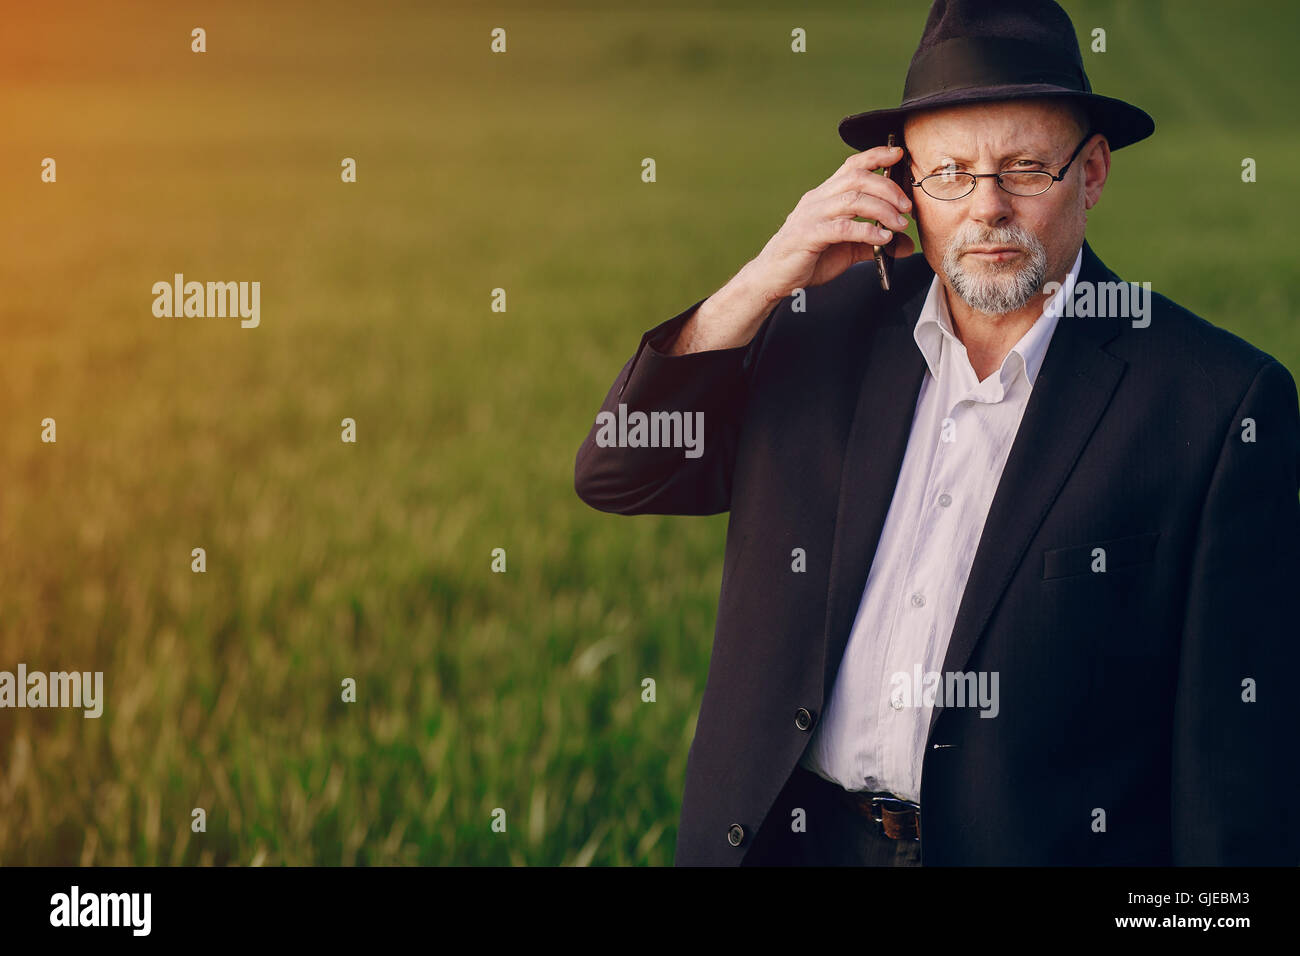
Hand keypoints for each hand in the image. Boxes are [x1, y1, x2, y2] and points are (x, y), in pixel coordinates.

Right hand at [748, 144, 915, 299]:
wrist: (773, 278)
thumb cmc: (807, 259)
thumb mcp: (847, 249)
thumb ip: (874, 243)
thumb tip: (907, 246)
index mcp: (824, 195)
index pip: (852, 165)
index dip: (876, 155)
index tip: (899, 155)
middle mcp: (817, 200)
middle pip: (857, 178)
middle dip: (888, 188)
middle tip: (907, 206)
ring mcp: (811, 216)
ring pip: (853, 199)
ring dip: (883, 209)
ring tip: (899, 225)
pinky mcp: (808, 236)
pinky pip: (843, 228)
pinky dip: (867, 231)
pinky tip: (883, 239)